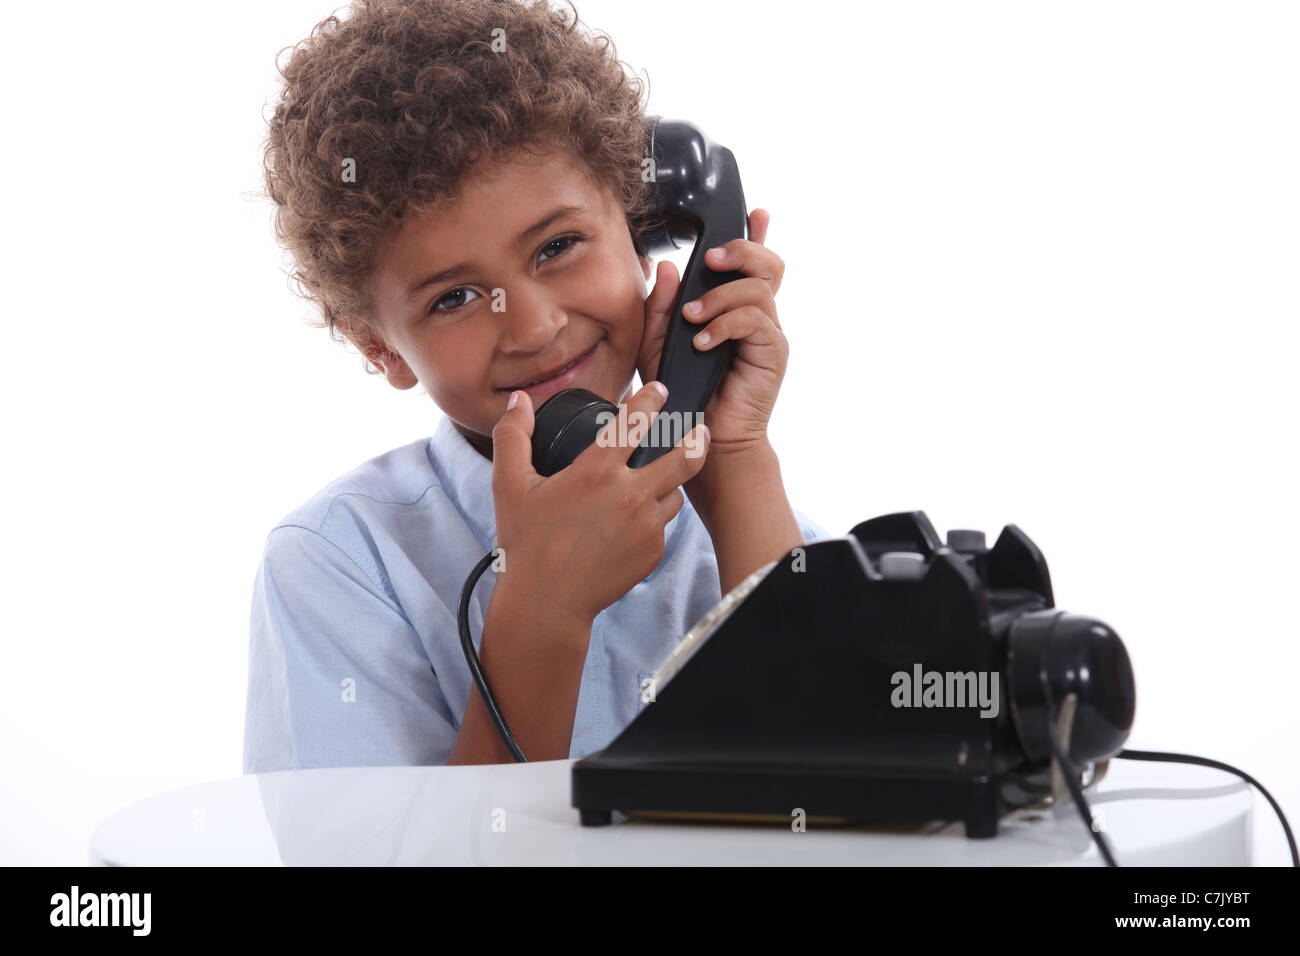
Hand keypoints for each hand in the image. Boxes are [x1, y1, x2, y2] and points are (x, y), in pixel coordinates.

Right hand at [489, 382, 710, 625]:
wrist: (547, 602)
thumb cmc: (527, 544)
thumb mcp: (509, 486)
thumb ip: (513, 437)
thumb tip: (520, 403)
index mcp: (597, 471)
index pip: (637, 421)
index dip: (652, 399)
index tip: (659, 391)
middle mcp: (630, 494)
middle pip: (684, 456)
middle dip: (696, 438)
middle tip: (699, 430)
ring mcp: (646, 526)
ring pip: (675, 492)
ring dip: (668, 484)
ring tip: (653, 484)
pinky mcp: (652, 553)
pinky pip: (663, 526)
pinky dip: (653, 519)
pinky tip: (632, 523)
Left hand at [638, 208, 787, 458]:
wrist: (702, 437)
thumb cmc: (682, 392)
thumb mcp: (658, 345)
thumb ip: (660, 308)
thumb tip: (666, 268)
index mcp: (735, 309)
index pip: (753, 266)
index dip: (758, 236)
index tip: (757, 213)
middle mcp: (758, 317)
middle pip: (768, 265)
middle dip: (741, 251)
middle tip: (711, 259)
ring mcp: (768, 334)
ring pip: (757, 289)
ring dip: (720, 296)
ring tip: (693, 318)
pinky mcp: (772, 353)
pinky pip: (753, 321)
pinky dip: (724, 325)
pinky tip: (703, 342)